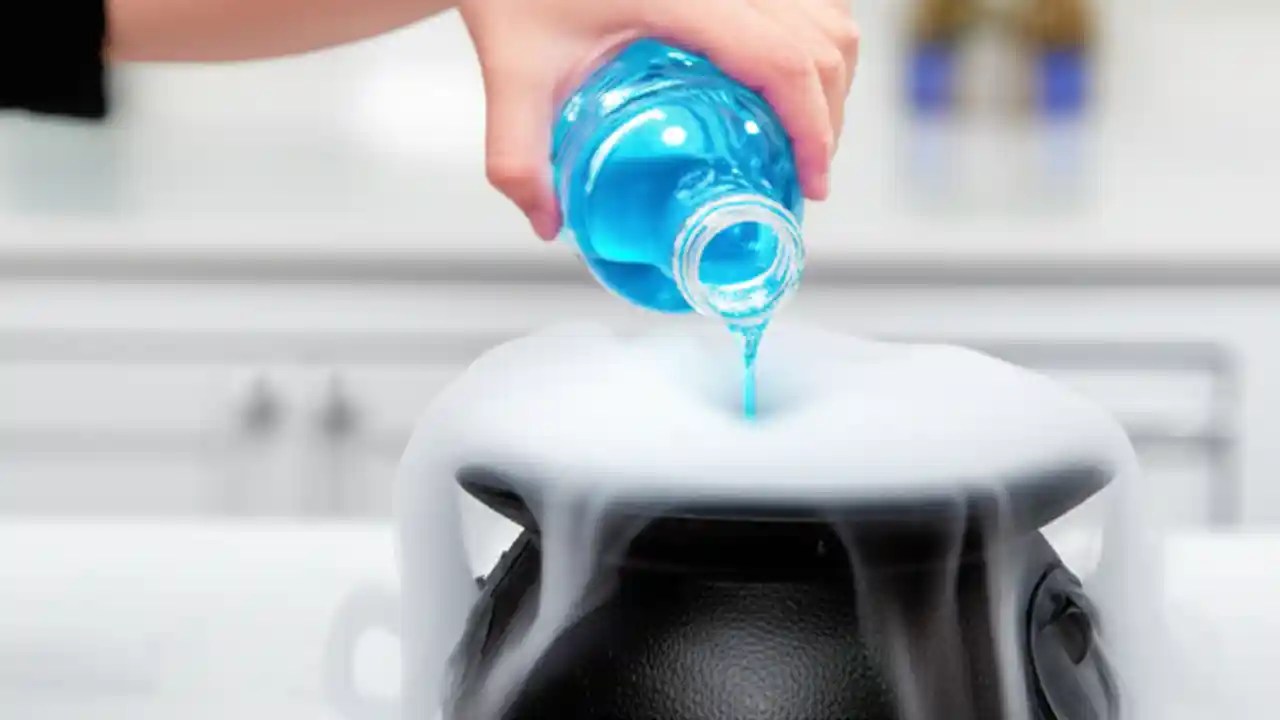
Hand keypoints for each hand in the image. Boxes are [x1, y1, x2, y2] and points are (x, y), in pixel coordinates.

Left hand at [460, 0, 859, 239]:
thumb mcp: (511, 74)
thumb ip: (518, 157)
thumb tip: (550, 225)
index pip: (784, 63)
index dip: (814, 129)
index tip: (811, 184)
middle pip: (824, 42)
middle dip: (830, 117)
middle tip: (805, 173)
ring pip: (830, 16)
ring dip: (833, 78)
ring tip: (805, 134)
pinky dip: (820, 42)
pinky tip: (794, 80)